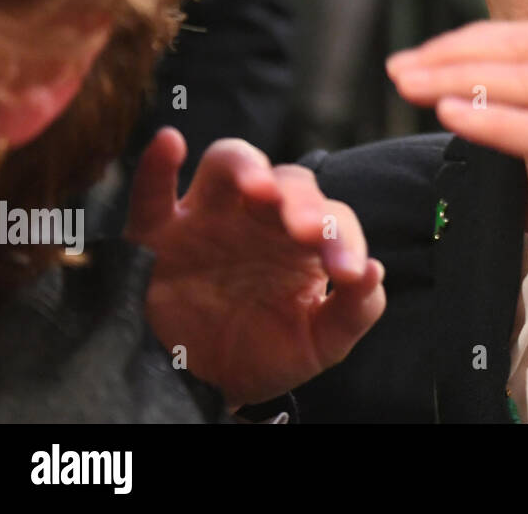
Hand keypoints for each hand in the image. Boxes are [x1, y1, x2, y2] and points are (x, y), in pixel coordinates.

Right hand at [126, 128, 385, 408]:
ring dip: (246, 168)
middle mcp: (260, 216)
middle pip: (287, 182)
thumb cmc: (272, 350)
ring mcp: (208, 218)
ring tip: (260, 189)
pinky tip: (169, 142)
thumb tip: (375, 271)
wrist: (209, 385)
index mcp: (305, 237)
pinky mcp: (156, 235)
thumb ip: (355, 310)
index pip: (332, 218)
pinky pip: (152, 195)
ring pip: (227, 164)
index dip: (344, 240)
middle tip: (307, 230)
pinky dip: (156, 166)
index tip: (350, 273)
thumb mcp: (322, 340)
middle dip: (301, 201)